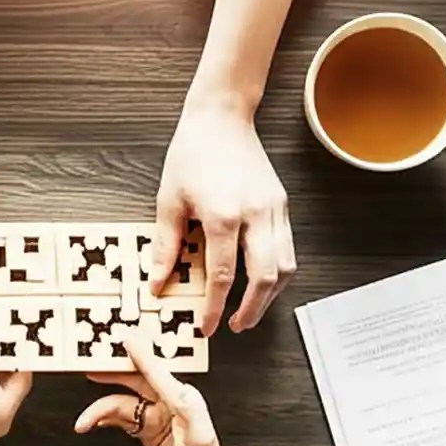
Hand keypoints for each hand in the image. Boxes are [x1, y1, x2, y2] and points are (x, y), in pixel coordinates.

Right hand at [74, 339, 239, 445]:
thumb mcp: (197, 432)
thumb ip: (182, 401)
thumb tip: (165, 373)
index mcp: (184, 398)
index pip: (156, 370)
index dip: (138, 353)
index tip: (122, 338)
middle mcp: (171, 404)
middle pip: (135, 382)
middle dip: (110, 377)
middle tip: (88, 370)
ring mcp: (158, 419)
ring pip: (122, 405)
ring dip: (101, 411)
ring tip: (84, 421)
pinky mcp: (149, 435)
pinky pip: (122, 421)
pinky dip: (106, 421)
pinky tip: (94, 424)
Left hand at [151, 99, 295, 334]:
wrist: (221, 117)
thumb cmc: (191, 154)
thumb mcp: (168, 201)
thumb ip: (165, 247)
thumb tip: (157, 283)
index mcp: (223, 215)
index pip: (222, 277)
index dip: (213, 308)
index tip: (205, 327)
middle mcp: (255, 215)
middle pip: (263, 278)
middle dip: (250, 310)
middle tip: (233, 326)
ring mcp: (274, 210)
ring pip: (285, 266)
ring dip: (269, 296)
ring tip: (248, 310)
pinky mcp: (282, 205)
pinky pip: (288, 249)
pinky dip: (277, 273)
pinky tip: (260, 282)